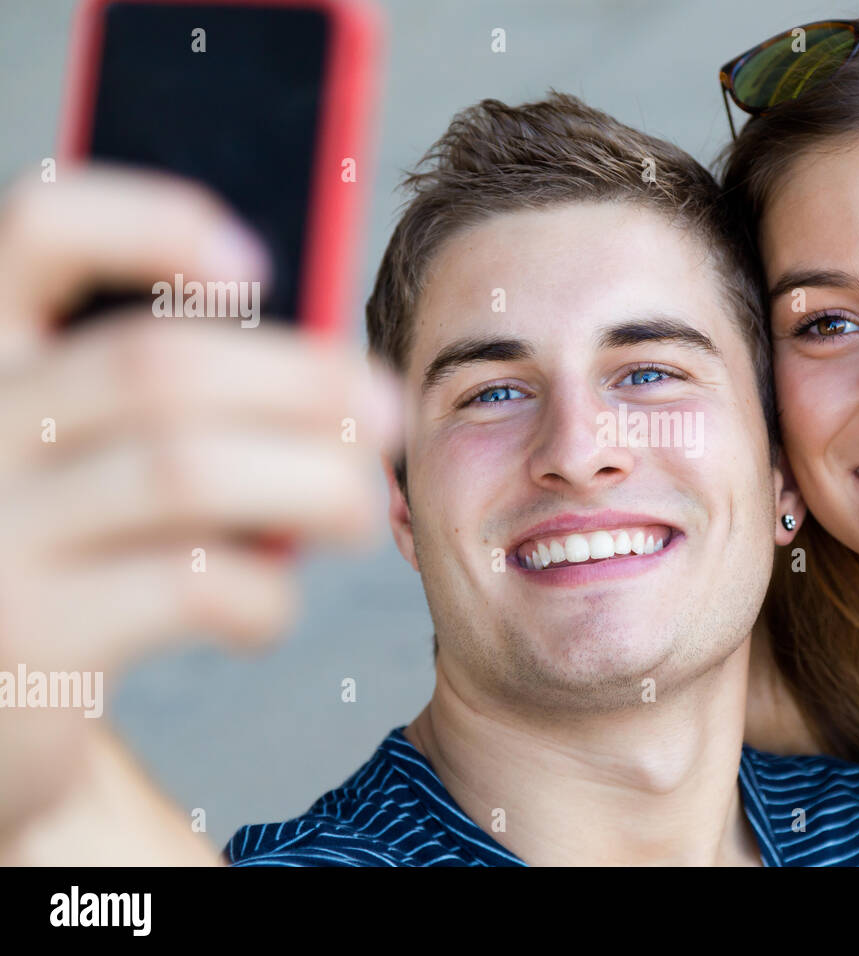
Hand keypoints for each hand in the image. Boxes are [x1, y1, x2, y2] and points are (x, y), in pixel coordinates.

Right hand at [0, 166, 401, 830]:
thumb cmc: (65, 545)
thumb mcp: (80, 447)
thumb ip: (158, 391)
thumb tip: (327, 367)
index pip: (43, 229)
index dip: (158, 223)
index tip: (257, 262)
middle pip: (160, 364)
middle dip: (303, 382)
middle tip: (383, 409)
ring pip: (189, 471)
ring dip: (311, 484)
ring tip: (356, 507)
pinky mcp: (32, 642)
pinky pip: (193, 586)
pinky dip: (264, 596)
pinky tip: (266, 606)